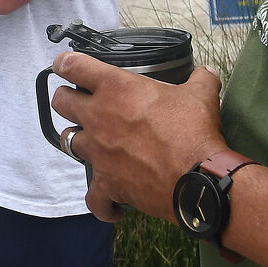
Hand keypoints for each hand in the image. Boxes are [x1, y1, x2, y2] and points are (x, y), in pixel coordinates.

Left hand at [49, 53, 226, 223]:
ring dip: (78, 140)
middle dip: (67, 100)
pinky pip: (92, 197)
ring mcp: (97, 152)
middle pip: (60, 102)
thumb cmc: (194, 131)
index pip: (72, 66)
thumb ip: (200, 80)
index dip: (65, 63)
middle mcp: (98, 117)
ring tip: (93, 143)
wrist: (198, 177)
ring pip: (67, 141)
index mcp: (116, 88)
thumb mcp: (200, 95)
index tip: (66, 65)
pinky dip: (100, 201)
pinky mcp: (106, 183)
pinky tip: (110, 202)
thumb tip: (207, 72)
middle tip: (81, 102)